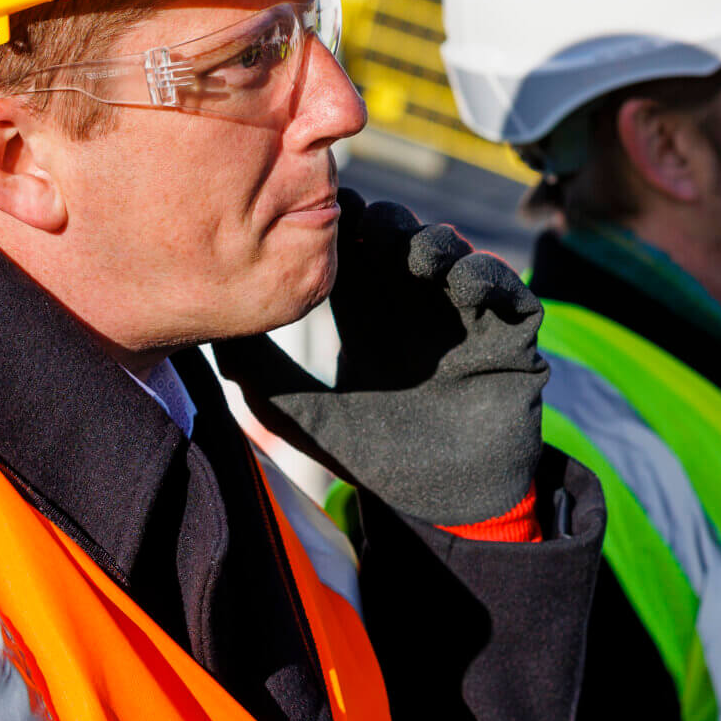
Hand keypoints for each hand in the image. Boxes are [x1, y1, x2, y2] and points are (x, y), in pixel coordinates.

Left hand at [215, 189, 546, 525]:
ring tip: (412, 253)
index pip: (353, 252)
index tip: (316, 218)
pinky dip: (485, 274)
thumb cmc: (380, 459)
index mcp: (369, 315)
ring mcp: (464, 315)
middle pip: (401, 236)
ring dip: (432, 241)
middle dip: (385, 222)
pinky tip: (460, 281)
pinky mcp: (511, 336)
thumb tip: (209, 342)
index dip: (339, 228)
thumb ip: (265, 379)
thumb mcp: (310, 417)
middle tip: (363, 225)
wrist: (449, 502)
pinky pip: (507, 289)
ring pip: (453, 250)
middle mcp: (415, 304)